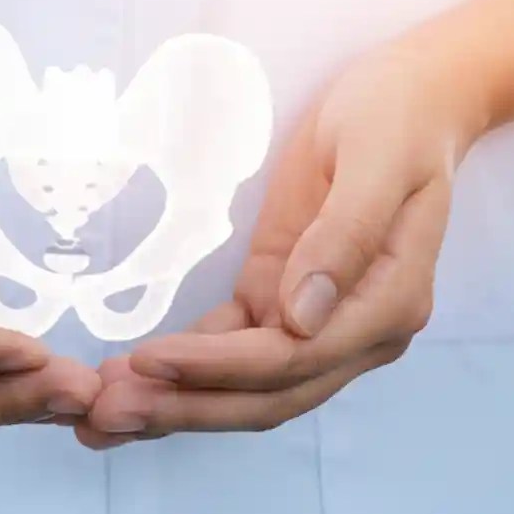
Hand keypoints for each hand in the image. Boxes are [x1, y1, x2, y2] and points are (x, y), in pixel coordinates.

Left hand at [75, 49, 484, 447]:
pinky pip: (232, 347)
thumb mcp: (378, 161)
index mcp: (387, 304)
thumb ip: (346, 236)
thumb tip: (303, 319)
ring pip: (245, 384)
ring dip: (178, 401)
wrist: (410, 99)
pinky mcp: (282, 299)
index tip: (150, 360)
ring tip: (103, 412)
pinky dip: (187, 367)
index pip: (294, 359)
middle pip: (266, 392)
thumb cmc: (397, 119)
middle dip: (186, 406)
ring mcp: (319, 322)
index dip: (219, 368)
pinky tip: (135, 378)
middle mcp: (357, 331)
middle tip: (107, 413)